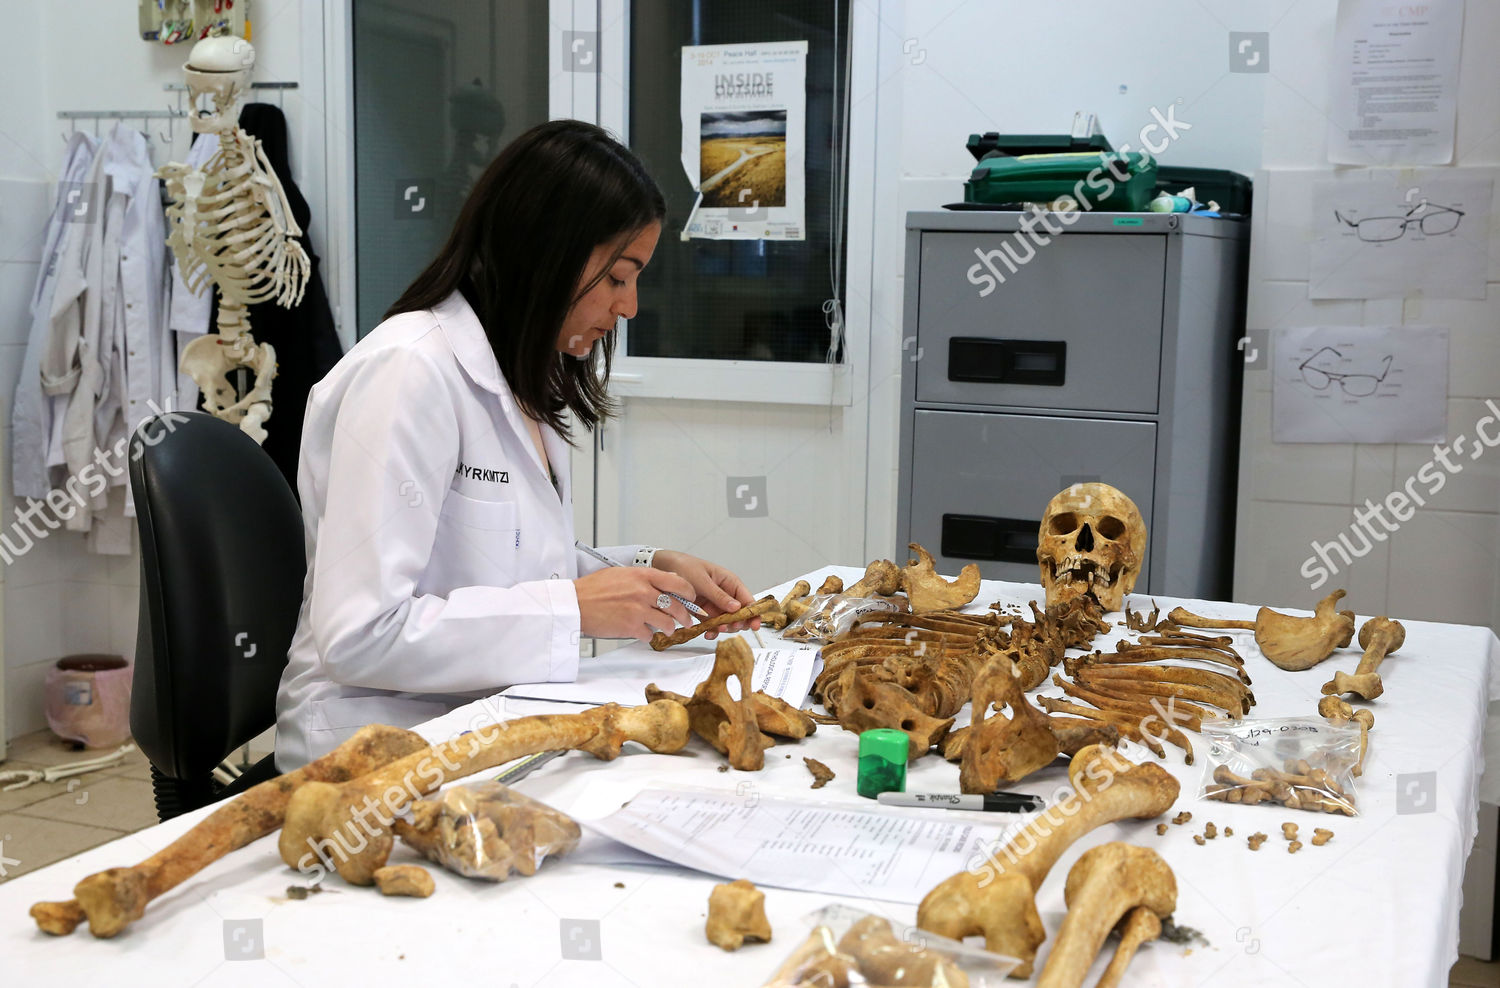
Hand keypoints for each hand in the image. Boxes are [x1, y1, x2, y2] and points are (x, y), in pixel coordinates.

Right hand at [574, 566, 698, 640]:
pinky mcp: (632, 627)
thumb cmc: (594, 588)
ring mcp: (639, 610)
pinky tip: (644, 632)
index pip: (677, 582)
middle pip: (676, 605)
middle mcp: (643, 591)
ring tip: (668, 629)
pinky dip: (649, 635)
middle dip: (685, 615)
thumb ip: (643, 578)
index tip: (691, 598)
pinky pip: (650, 634)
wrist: (575, 603)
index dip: (689, 593)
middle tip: (686, 620)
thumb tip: (663, 583)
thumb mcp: (621, 574)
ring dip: (670, 628)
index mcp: (642, 575)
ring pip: (668, 622)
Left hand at [652, 550, 760, 638]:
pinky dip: (712, 631)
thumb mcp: (703, 581)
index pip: (747, 600)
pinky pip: (713, 625)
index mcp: (729, 582)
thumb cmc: (685, 568)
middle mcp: (725, 595)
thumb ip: (719, 595)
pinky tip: (708, 633)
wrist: (664, 568)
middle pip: (740, 614)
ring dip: (724, 628)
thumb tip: (736, 607)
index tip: (754, 625)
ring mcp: (715, 605)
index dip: (753, 613)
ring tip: (717, 629)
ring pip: (727, 622)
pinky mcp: (704, 613)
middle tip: (730, 626)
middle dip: (737, 622)